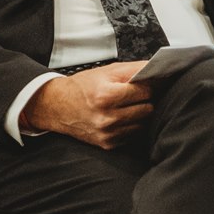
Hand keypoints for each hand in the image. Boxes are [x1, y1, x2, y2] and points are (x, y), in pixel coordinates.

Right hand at [22, 62, 152, 149]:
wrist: (58, 107)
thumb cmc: (82, 87)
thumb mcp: (106, 72)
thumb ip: (133, 69)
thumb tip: (156, 69)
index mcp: (106, 96)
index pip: (144, 92)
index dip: (148, 86)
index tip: (146, 83)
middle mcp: (107, 117)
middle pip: (147, 109)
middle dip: (145, 100)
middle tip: (136, 94)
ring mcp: (108, 133)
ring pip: (143, 123)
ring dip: (140, 114)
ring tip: (127, 105)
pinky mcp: (108, 144)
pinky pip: (133, 134)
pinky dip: (131, 125)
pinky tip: (121, 116)